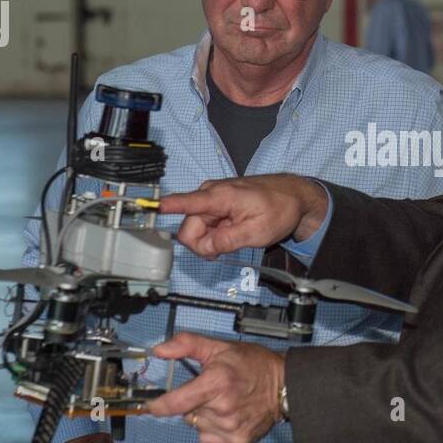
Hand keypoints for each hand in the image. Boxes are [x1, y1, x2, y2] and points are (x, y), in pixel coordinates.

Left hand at [147, 331, 284, 442]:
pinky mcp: (238, 441)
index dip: (159, 406)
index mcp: (216, 382)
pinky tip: (228, 416)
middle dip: (192, 402)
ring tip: (223, 402)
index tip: (153, 406)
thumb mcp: (219, 347)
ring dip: (204, 416)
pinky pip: (209, 438)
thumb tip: (159, 350)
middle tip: (210, 391)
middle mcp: (222, 408)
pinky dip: (213, 429)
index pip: (175, 403)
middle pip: (186, 413)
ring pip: (198, 426)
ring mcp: (231, 427)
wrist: (285, 385)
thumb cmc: (253, 364)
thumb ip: (187, 345)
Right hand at [159, 174, 327, 259]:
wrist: (294, 196)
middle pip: (189, 229)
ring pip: (196, 229)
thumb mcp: (258, 231)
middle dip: (203, 244)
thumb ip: (228, 240)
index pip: (186, 202)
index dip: (165, 207)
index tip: (148, 207)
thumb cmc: (280, 208)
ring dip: (211, 240)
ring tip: (235, 237)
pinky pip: (205, 226)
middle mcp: (211, 194)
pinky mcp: (215, 205)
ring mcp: (212, 199)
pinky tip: (231, 233)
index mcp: (220, 196)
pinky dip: (215, 235)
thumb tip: (206, 248)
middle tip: (226, 248)